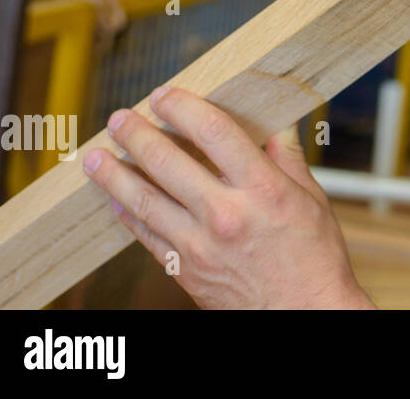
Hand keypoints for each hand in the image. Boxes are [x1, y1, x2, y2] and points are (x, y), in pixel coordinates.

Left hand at [83, 87, 372, 309]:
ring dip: (114, 174)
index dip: (184, 107)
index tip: (165, 96)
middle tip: (120, 119)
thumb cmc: (315, 259)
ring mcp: (200, 243)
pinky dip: (127, 214)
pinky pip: (146, 235)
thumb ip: (287, 159)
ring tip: (95, 156)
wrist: (305, 313)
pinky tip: (116, 199)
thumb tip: (276, 127)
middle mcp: (227, 213)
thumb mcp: (313, 199)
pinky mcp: (186, 269)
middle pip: (167, 161)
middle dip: (137, 135)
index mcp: (263, 188)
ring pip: (144, 199)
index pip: (214, 132)